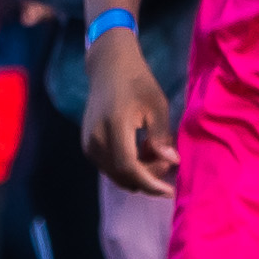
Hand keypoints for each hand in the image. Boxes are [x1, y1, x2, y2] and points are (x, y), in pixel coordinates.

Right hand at [81, 21, 178, 194]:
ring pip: (116, 175)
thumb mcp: (157, 105)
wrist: (108, 68)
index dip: (150, 183)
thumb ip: (161, 136)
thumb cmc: (137, 82)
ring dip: (138, 173)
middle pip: (123, 176)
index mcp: (114, 127)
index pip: (129, 167)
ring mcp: (88, 144)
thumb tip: (171, 161)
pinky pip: (109, 167)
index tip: (170, 190)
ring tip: (154, 152)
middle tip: (167, 160)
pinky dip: (127, 167)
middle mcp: (95, 140)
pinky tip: (140, 150)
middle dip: (148, 177)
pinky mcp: (87, 146)